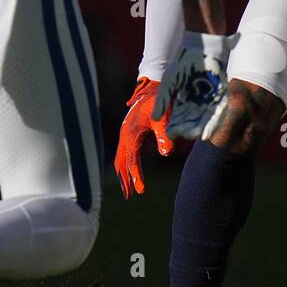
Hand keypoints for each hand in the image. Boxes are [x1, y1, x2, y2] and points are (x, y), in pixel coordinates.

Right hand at [114, 76, 174, 198]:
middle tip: (131, 196)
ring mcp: (124, 135)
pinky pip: (123, 154)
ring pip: (120, 159)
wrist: (150, 90)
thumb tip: (167, 154)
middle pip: (121, 161)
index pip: (132, 159)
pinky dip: (124, 166)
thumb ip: (164, 134)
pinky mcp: (127, 134)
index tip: (141, 190)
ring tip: (128, 192)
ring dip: (123, 175)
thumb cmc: (158, 103)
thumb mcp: (162, 118)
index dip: (136, 175)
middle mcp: (125, 134)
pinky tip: (128, 175)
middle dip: (125, 179)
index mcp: (132, 132)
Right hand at [153, 32, 235, 141]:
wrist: (200, 46)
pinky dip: (214, 120)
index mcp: (185, 100)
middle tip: (186, 135)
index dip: (176, 126)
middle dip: (189, 128)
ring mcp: (210, 98)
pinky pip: (219, 110)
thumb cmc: (182, 63)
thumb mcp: (169, 82)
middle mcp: (198, 102)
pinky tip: (209, 128)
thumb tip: (154, 118)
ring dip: (202, 127)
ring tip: (198, 135)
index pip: (180, 117)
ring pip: (206, 118)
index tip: (171, 133)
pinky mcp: (222, 94)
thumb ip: (162, 100)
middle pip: (194, 120)